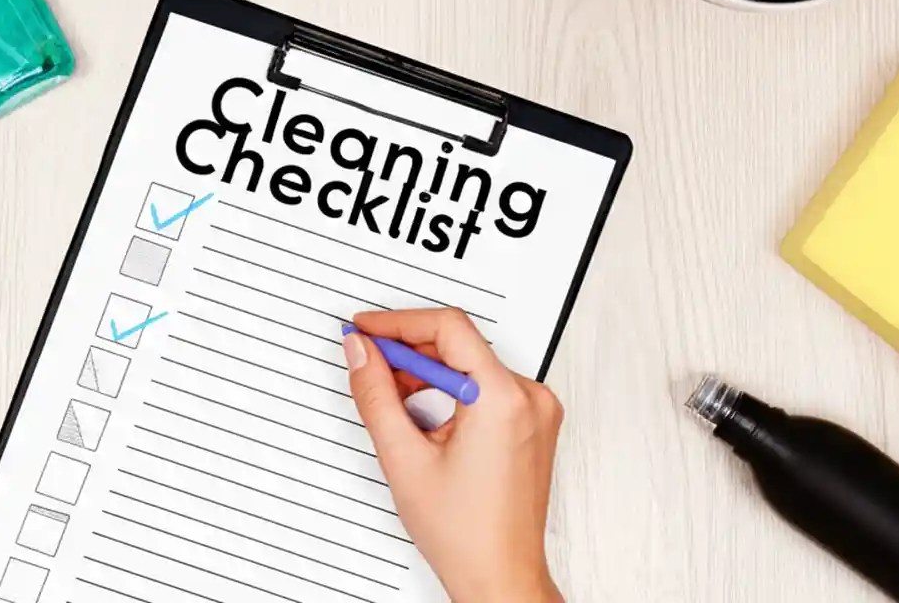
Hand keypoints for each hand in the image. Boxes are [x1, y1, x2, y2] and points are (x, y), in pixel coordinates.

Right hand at [342, 309, 564, 602]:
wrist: (500, 575)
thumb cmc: (465, 534)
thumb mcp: (403, 458)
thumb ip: (375, 395)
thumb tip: (362, 353)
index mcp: (502, 400)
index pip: (447, 328)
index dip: (398, 323)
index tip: (367, 329)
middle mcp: (529, 398)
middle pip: (460, 344)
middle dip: (408, 351)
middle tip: (369, 363)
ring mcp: (536, 410)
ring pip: (471, 364)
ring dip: (428, 373)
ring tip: (394, 400)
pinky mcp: (533, 422)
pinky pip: (487, 385)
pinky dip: (451, 390)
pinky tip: (423, 413)